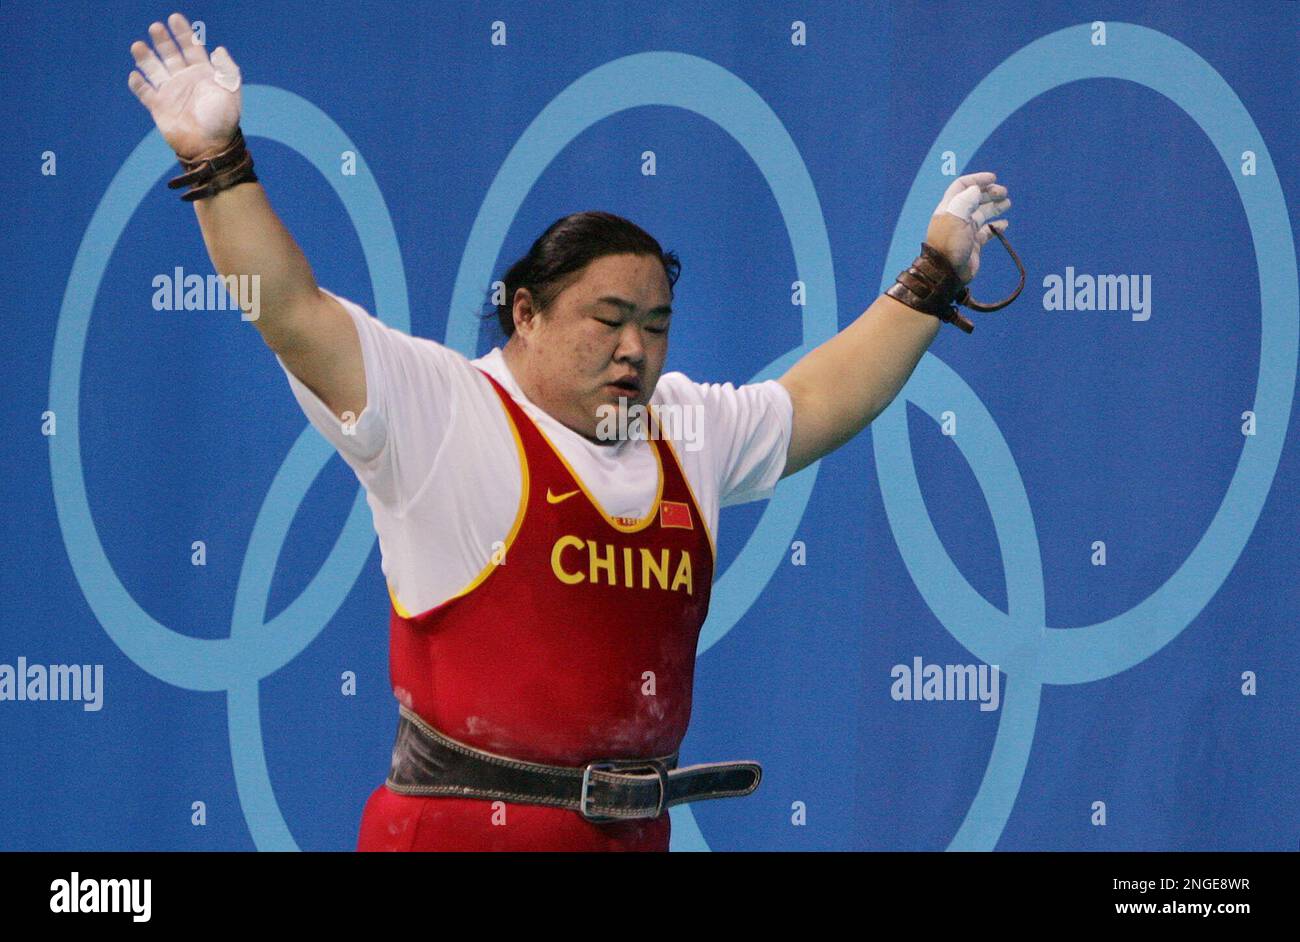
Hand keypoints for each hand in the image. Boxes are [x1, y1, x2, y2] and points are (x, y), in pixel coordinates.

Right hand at [127, 12, 241, 160]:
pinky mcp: (158, 107)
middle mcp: (185, 80)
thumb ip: (227, 70)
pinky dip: (138, 84)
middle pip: (170, 54)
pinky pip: (144, 92)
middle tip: (155, 27)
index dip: (183, 32)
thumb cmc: (223, 120)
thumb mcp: (230, 92)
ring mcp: (171, 93)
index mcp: (203, 74)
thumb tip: (219, 49)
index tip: (174, 18)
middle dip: (163, 40)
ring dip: (146, 57)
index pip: (191, 48)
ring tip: (138, 46)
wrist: (210, 147)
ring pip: (154, 69)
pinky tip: (135, 75)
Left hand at [925, 172, 1011, 283]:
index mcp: (950, 208)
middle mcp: (957, 217)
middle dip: (989, 193)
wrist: (947, 272)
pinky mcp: (973, 243)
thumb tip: (977, 189)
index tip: (993, 179)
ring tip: (1007, 203)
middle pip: (974, 198)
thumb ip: (966, 200)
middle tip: (1004, 193)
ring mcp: (965, 230)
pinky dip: (996, 226)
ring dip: (995, 207)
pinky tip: (1004, 224)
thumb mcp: (956, 218)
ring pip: (982, 213)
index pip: (962, 186)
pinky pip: (986, 231)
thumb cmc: (950, 243)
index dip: (977, 179)